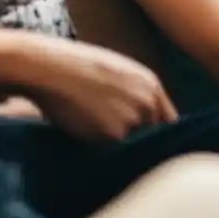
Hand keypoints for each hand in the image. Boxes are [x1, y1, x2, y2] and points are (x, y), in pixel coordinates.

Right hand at [6, 38, 177, 141]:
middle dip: (137, 141)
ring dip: (117, 144)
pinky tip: (82, 125)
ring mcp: (134, 118)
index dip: (158, 134)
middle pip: (153, 136)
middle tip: (110, 136)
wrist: (49, 67)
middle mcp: (148, 102)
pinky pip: (111, 150)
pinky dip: (99, 146)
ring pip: (131, 145)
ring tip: (90, 122)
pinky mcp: (115, 134)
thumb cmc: (75, 67)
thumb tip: (144, 121)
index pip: (169, 121)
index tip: (149, 145)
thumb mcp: (116, 72)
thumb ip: (136, 95)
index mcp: (151, 85)